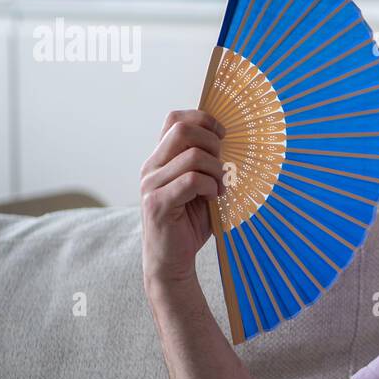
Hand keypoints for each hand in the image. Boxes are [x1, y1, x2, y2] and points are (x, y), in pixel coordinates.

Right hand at [140, 109, 226, 289]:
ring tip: (220, 189)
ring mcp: (151, 184)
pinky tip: (214, 199)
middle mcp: (151, 167)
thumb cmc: (190, 222)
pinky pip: (192, 181)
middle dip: (212, 143)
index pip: (174, 119)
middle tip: (222, 166)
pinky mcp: (157, 204)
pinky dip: (210, 187)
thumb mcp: (200, 186)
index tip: (222, 135)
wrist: (172, 260)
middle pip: (182, 129)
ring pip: (192, 156)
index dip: (203, 119)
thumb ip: (205, 163)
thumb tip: (228, 140)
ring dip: (216, 171)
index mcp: (160, 158)